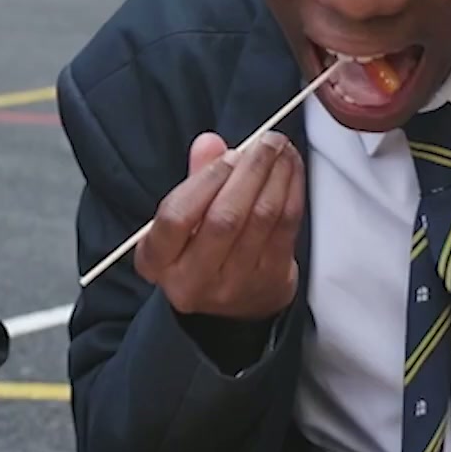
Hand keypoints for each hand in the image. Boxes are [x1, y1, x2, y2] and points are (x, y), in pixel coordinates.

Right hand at [134, 129, 304, 320]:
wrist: (231, 309)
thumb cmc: (201, 253)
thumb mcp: (182, 222)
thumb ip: (193, 180)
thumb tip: (208, 144)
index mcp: (158, 261)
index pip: (176, 218)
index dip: (204, 181)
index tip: (226, 156)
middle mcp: (192, 279)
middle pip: (224, 218)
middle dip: (250, 171)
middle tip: (265, 142)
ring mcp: (234, 284)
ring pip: (261, 219)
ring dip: (276, 176)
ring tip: (281, 149)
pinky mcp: (270, 281)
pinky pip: (286, 228)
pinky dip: (292, 192)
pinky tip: (291, 170)